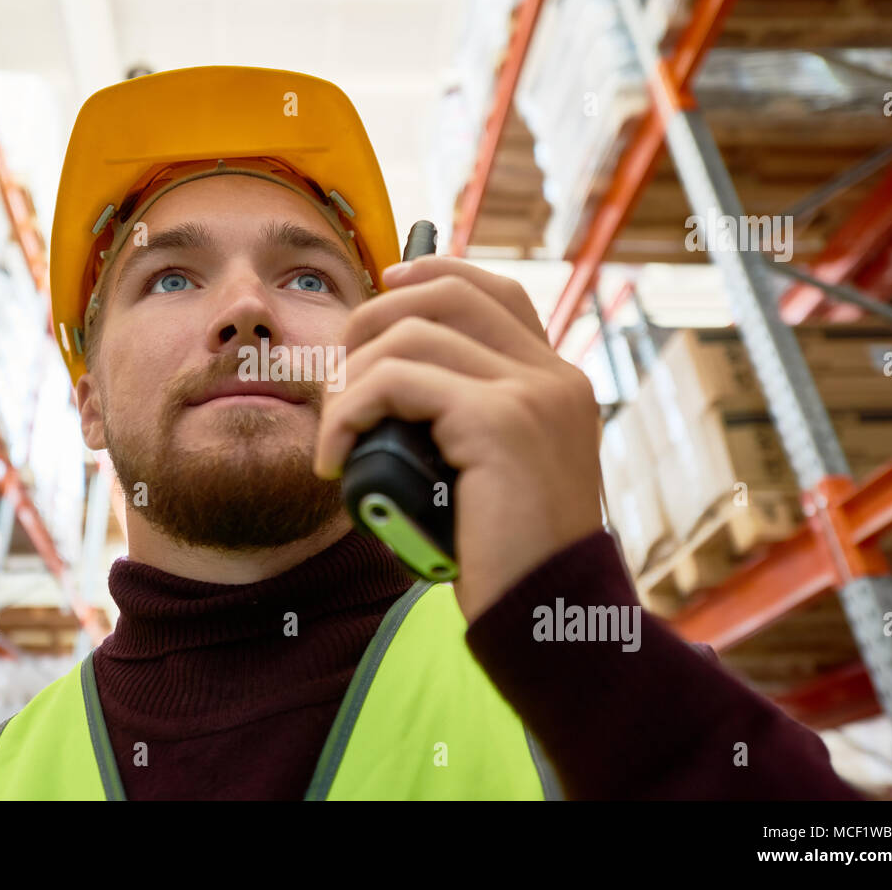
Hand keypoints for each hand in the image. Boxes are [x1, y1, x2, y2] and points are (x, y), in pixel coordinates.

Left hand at [314, 256, 603, 623]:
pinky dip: (348, 412)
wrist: (548, 618)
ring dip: (349, 378)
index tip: (385, 284)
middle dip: (374, 317)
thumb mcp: (494, 474)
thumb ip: (470, 420)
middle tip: (335, 372)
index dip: (435, 273)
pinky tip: (335, 455)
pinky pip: (395, 381)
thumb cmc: (508, 558)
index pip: (496, 291)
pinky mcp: (499, 421)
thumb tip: (393, 381)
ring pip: (410, 335)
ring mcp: (532, 394)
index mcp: (559, 383)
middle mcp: (554, 377)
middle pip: (449, 295)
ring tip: (332, 430)